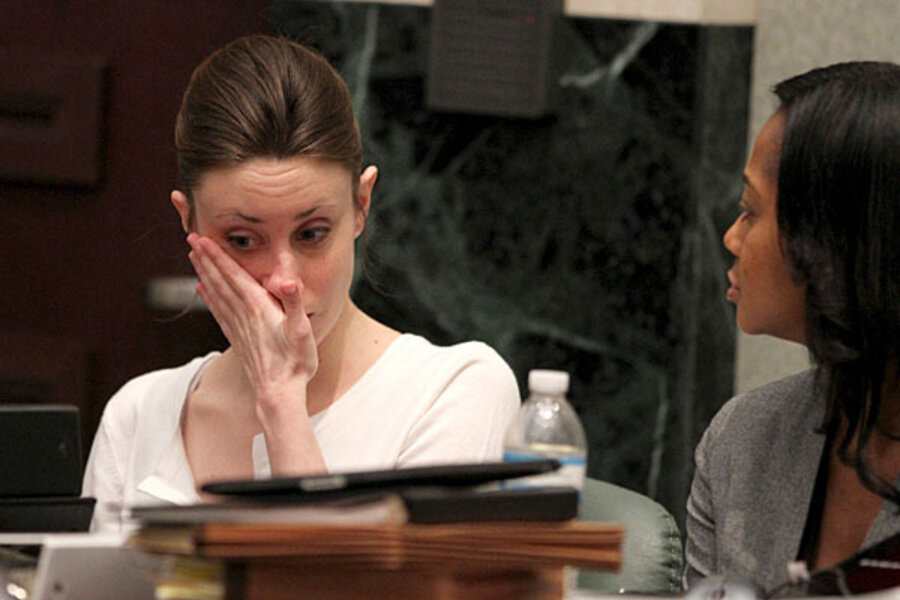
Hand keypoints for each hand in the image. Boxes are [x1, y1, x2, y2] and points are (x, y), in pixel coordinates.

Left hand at [187, 233, 317, 412]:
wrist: (279, 393)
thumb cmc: (295, 361)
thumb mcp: (302, 329)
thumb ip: (294, 302)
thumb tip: (288, 280)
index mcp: (258, 307)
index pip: (234, 275)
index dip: (218, 256)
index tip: (203, 238)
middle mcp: (244, 315)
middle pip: (221, 281)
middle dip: (207, 259)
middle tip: (192, 238)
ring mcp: (239, 328)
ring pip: (216, 295)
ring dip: (205, 274)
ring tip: (194, 258)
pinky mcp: (238, 340)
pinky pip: (219, 313)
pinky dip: (208, 299)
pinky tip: (202, 291)